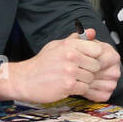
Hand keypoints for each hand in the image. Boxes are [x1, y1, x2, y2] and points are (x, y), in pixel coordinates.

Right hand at [0, 28, 120, 103]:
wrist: (25, 80)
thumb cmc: (42, 63)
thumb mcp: (57, 45)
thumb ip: (76, 39)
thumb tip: (92, 32)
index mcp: (69, 45)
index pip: (97, 50)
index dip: (94, 57)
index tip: (87, 60)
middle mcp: (70, 56)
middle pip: (96, 65)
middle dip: (90, 70)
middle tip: (78, 72)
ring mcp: (69, 71)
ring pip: (91, 78)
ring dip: (84, 81)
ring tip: (72, 79)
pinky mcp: (68, 85)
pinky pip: (84, 88)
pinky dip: (79, 89)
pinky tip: (69, 86)